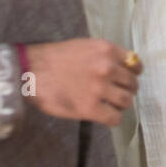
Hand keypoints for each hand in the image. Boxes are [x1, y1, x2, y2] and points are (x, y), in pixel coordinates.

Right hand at [25, 39, 141, 127]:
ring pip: (126, 101)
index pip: (135, 65)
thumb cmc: (54, 58)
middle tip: (116, 94)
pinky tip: (104, 116)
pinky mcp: (90, 108)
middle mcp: (107, 68)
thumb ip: (105, 55)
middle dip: (126, 90)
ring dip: (120, 105)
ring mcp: (99, 88)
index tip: (126, 79)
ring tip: (109, 105)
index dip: (132, 74)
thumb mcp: (84, 46)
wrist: (30, 71)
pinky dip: (112, 119)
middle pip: (132, 84)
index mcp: (107, 50)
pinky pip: (114, 118)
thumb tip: (125, 67)